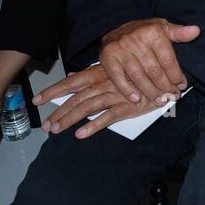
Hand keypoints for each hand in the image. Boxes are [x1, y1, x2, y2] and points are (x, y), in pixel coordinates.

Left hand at [34, 64, 165, 139]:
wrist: (167, 76)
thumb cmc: (140, 73)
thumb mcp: (116, 70)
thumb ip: (93, 74)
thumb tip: (72, 75)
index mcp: (101, 73)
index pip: (72, 82)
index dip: (54, 90)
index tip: (37, 100)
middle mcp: (105, 84)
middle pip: (76, 98)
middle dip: (59, 112)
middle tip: (45, 126)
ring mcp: (116, 95)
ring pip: (88, 108)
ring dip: (70, 119)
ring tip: (56, 130)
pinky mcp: (128, 107)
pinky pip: (108, 117)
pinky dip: (94, 125)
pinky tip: (81, 134)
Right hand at [98, 18, 194, 104]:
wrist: (115, 26)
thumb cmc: (144, 31)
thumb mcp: (163, 27)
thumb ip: (179, 33)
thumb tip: (196, 31)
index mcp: (153, 33)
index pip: (168, 60)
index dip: (176, 75)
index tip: (182, 85)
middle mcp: (136, 41)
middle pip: (154, 71)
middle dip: (166, 87)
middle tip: (173, 96)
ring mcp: (121, 50)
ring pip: (138, 77)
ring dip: (151, 92)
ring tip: (160, 101)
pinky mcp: (108, 58)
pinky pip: (118, 78)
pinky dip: (127, 90)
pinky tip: (137, 99)